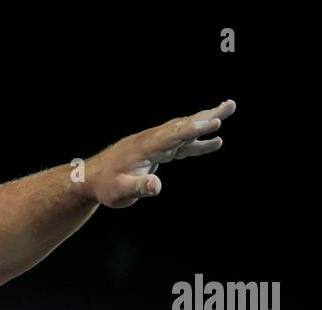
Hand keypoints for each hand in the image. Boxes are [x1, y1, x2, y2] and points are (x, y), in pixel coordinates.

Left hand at [85, 100, 235, 208]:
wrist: (91, 179)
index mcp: (145, 147)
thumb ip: (140, 187)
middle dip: (208, 116)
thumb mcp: (121, 192)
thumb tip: (157, 186)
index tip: (214, 122)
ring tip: (228, 110)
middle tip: (230, 105)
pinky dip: (198, 140)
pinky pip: (181, 143)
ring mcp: (155, 143)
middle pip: (183, 125)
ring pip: (184, 130)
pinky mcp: (157, 150)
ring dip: (206, 121)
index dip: (194, 129)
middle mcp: (152, 140)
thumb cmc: (106, 186)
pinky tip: (214, 141)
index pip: (173, 135)